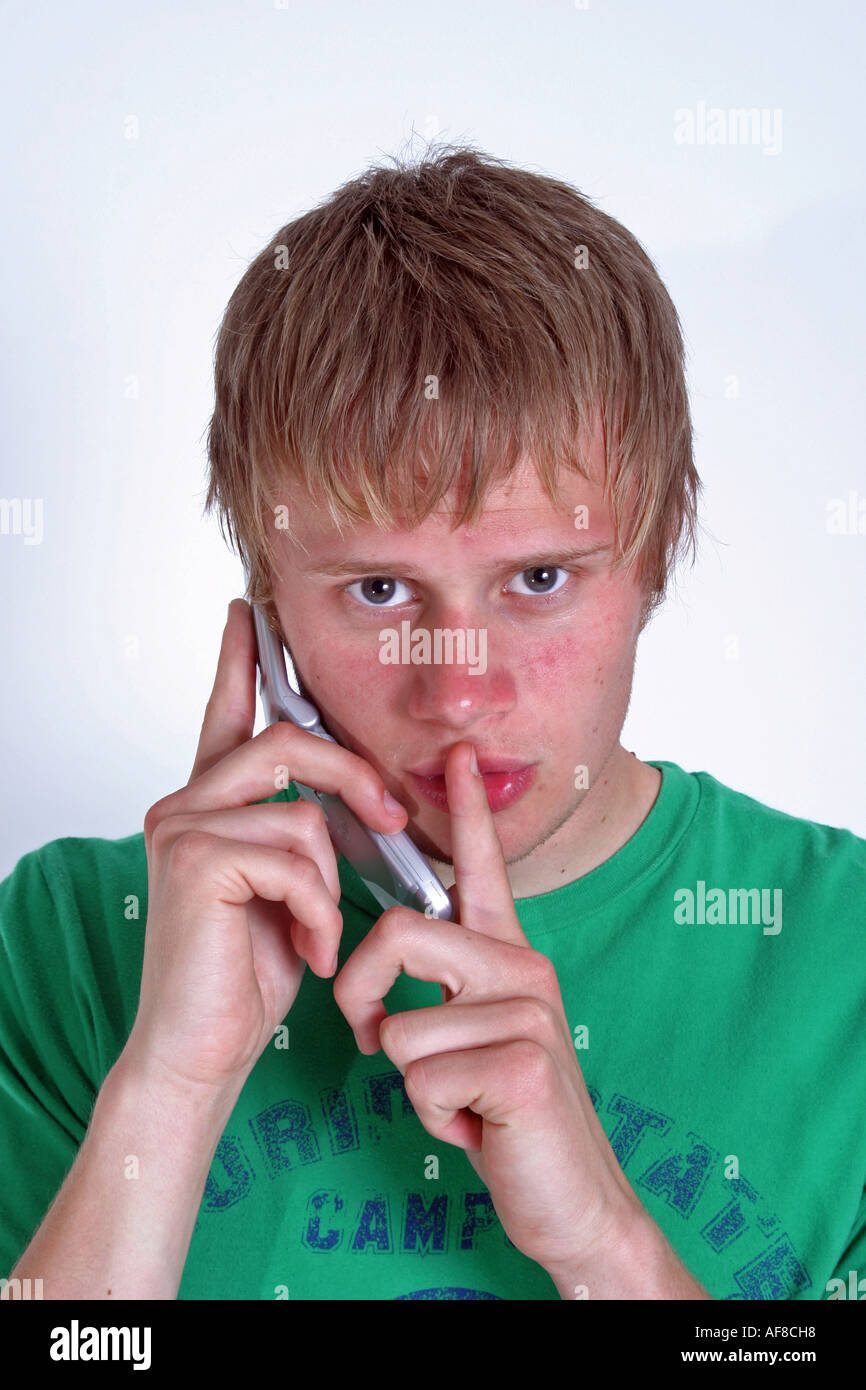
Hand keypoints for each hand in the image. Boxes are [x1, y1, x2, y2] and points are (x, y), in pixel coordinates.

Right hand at [126, 599, 408, 1097]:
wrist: (203, 1050)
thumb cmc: (247, 975)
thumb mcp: (289, 890)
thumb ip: (301, 835)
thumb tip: (363, 799)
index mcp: (208, 806)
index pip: (227, 715)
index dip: (240, 661)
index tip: (249, 612)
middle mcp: (184, 804)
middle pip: (286, 741)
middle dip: (353, 778)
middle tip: (393, 817)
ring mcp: (182, 826)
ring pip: (301, 810)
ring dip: (330, 882)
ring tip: (319, 934)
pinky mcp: (195, 858)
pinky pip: (296, 856)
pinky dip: (318, 909)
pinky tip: (306, 950)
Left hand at [332, 740, 643, 1282]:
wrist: (572, 1198)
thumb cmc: (507, 1116)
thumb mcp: (470, 1039)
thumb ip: (438, 993)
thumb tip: (374, 978)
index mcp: (508, 955)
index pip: (484, 866)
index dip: (468, 809)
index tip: (459, 754)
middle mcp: (523, 966)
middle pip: (395, 933)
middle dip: (360, 995)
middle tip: (375, 1040)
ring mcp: (529, 1010)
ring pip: (400, 1022)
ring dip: (409, 1079)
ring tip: (458, 1099)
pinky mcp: (523, 1061)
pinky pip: (419, 1074)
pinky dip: (432, 1115)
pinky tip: (476, 1125)